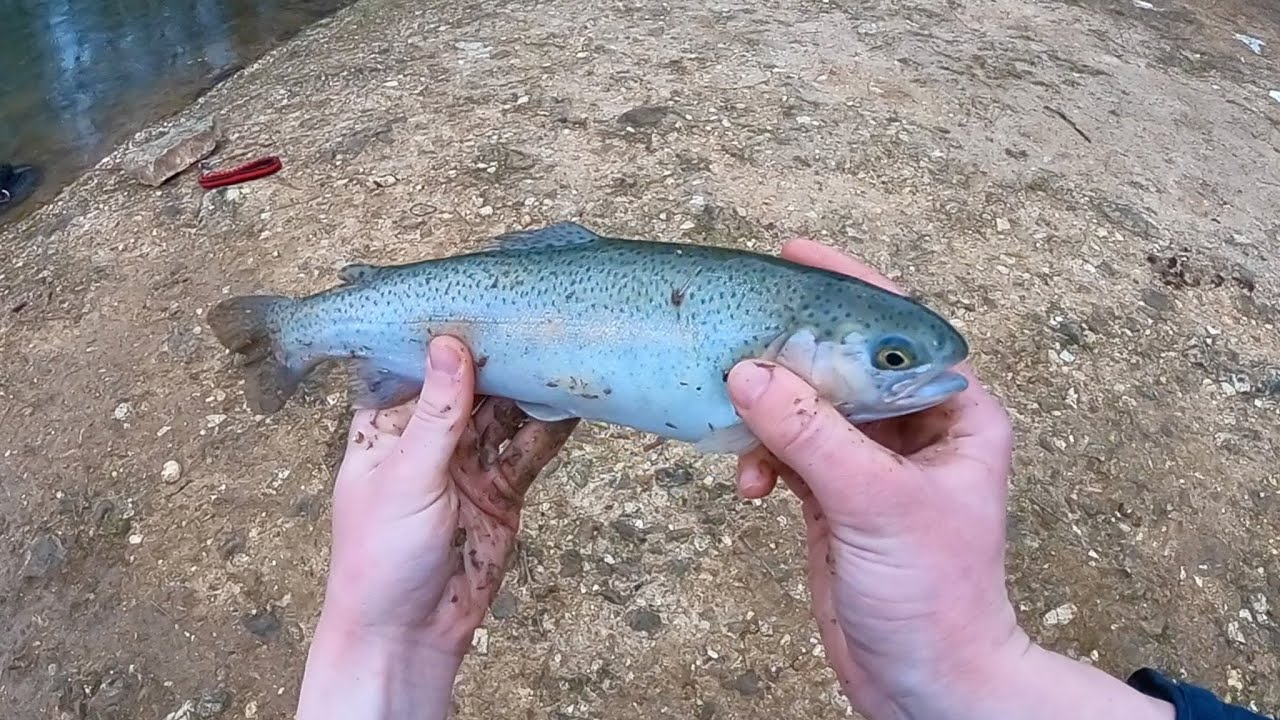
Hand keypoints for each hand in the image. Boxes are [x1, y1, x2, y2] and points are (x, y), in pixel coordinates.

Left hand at [297, 336, 577, 718]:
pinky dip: (552, 425)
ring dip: (531, 385)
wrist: (410, 635)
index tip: (479, 294)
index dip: (445, 332)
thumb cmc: (379, 560)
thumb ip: (436, 413)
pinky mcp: (503, 489)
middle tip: (537, 315)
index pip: (417, 364)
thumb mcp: (405, 477)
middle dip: (501, 354)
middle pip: (470, 382)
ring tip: (563, 346)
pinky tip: (574, 397)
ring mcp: (468, 462)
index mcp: (386, 425)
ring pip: (506, 411)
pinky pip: (531, 448)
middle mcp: (428, 436)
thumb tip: (449, 343)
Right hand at [727, 239, 1173, 719]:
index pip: (900, 324)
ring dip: (768, 414)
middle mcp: (913, 427)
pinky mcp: (834, 495)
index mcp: (954, 411)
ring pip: (807, 406)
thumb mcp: (875, 502)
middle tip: (739, 335)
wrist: (926, 681)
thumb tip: (750, 372)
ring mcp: (870, 462)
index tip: (792, 253)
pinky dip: (762, 457)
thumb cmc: (937, 594)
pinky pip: (787, 450)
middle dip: (790, 354)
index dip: (847, 284)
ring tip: (741, 431)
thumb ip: (811, 434)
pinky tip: (749, 484)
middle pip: (842, 361)